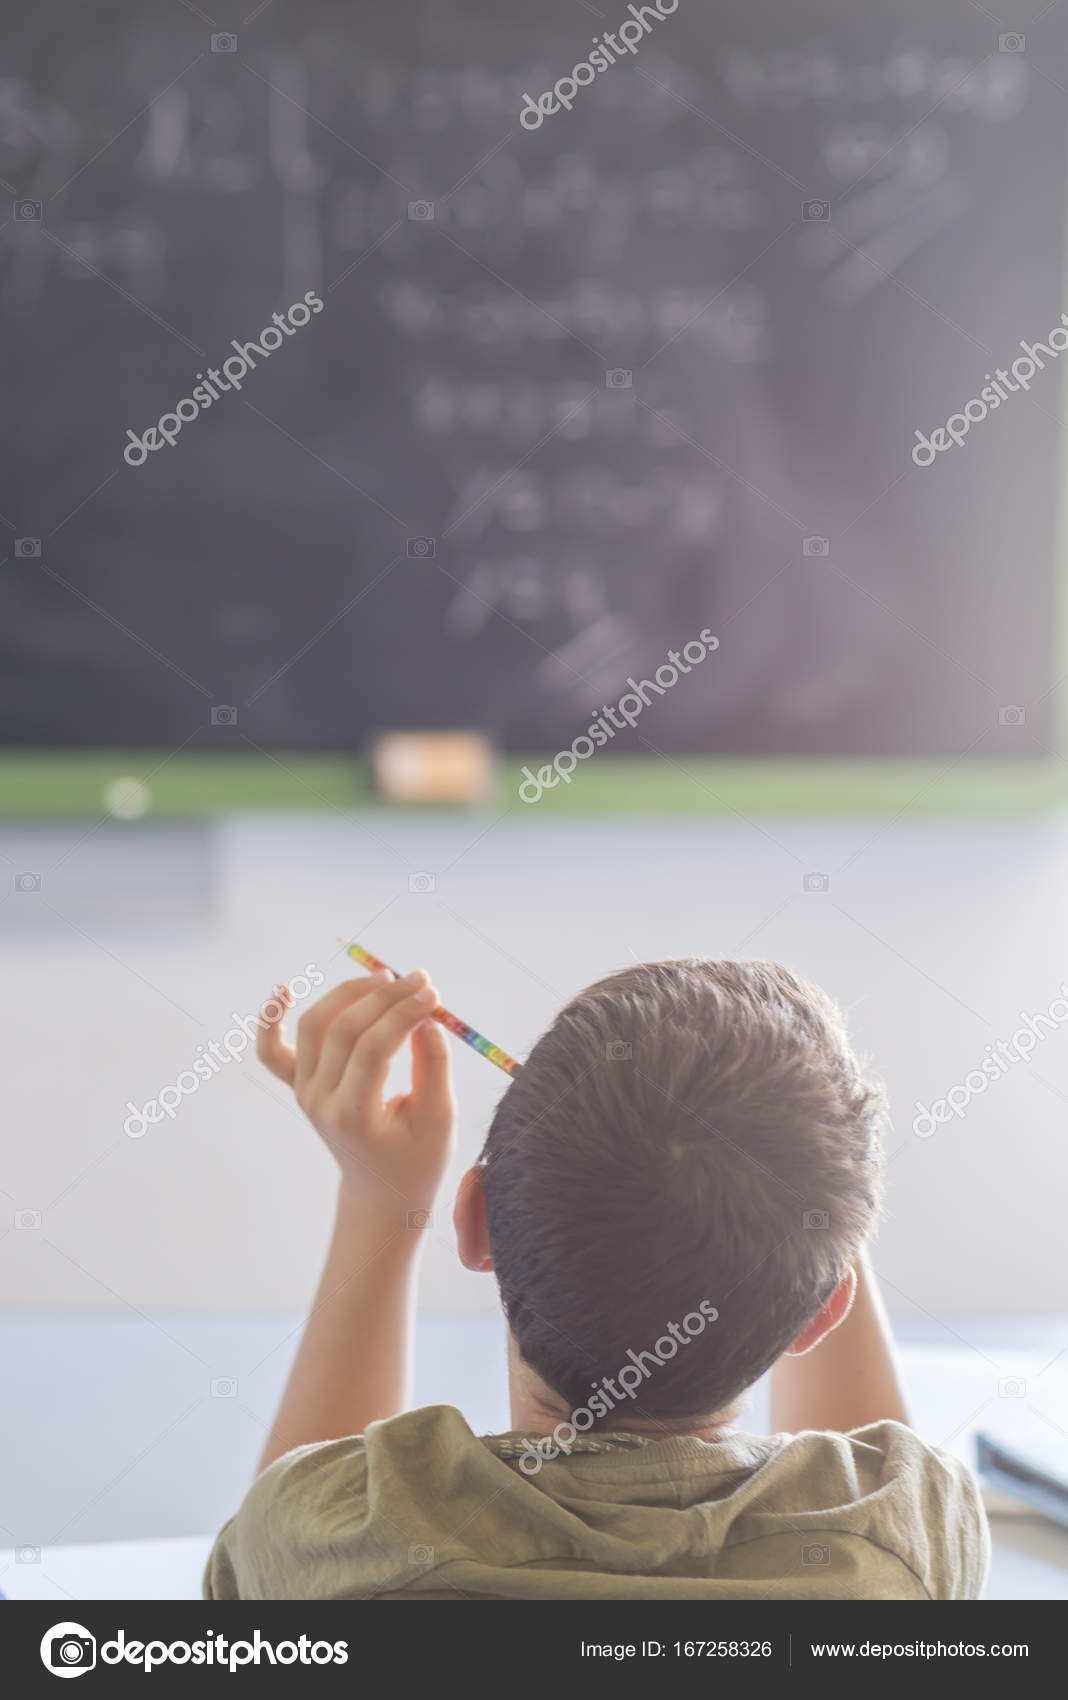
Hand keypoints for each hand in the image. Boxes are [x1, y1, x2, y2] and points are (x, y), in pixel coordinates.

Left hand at [257, 968, 456, 1223]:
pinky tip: (282, 989)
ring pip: (312, 1026)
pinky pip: (273, 1051)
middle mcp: (319, 1102)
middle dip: (384, 997)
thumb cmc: (417, 1159)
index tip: (433, 994)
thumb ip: (433, 1065)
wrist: (381, 1192)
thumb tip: (426, 1015)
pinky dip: (271, 1020)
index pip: (373, 1049)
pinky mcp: (299, 1085)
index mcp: (354, 1117)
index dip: (403, 1014)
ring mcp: (303, 1092)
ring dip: (346, 994)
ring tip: (383, 978)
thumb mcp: (440, 1118)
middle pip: (342, 1031)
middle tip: (420, 980)